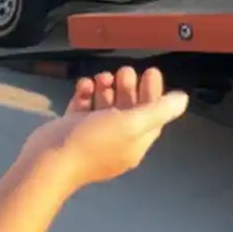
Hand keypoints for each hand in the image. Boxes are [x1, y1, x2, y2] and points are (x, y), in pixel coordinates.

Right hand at [21, 66, 188, 189]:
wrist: (48, 160)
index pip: (151, 116)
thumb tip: (184, 100)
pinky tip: (84, 85)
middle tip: (124, 71)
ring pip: (105, 106)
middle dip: (128, 87)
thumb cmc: (94, 142)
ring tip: (103, 76)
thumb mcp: (132, 124)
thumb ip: (159, 110)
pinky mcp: (71, 128)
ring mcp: (92, 135)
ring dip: (106, 88)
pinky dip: (85, 94)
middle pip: (128, 109)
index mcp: (134, 143)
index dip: (154, 93)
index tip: (151, 72)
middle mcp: (115, 140)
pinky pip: (83, 106)